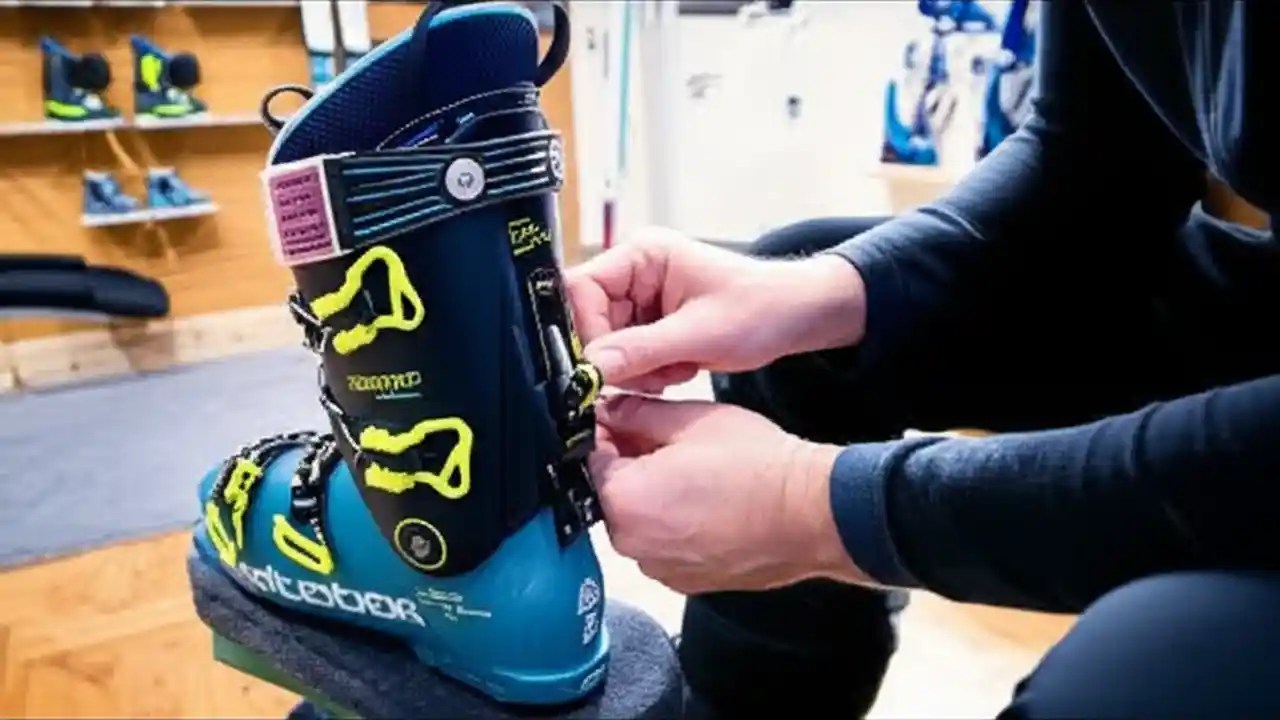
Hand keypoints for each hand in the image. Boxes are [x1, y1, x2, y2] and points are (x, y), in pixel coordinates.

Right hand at [566, 227, 866, 391]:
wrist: (794, 317)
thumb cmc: (760, 308)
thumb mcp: (700, 333)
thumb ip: (641, 349)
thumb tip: (590, 366)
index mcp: (643, 255)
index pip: (582, 288)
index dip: (586, 329)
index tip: (602, 365)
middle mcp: (635, 274)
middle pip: (590, 322)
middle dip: (619, 356)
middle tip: (654, 374)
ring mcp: (641, 300)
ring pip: (607, 346)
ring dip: (637, 369)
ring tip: (678, 368)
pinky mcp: (650, 326)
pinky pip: (627, 358)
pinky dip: (649, 373)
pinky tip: (681, 368)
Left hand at [589, 393, 866, 593]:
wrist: (810, 514)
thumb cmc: (757, 467)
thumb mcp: (690, 419)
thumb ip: (638, 413)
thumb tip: (611, 409)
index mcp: (622, 500)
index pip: (590, 458)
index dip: (605, 431)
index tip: (621, 416)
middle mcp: (632, 543)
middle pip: (612, 493)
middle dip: (629, 463)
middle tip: (666, 437)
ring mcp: (660, 567)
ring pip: (641, 520)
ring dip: (654, 494)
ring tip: (696, 470)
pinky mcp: (687, 580)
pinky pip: (666, 545)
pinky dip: (678, 523)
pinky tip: (709, 500)